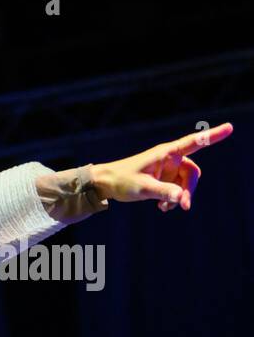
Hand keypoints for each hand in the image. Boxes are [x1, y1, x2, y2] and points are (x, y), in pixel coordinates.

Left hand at [91, 122, 232, 211]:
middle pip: (192, 173)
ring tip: (164, 208)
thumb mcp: (142, 188)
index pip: (194, 142)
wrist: (105, 184)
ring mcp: (168, 169)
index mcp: (166, 153)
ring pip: (185, 184)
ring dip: (179, 197)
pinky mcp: (164, 179)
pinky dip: (173, 199)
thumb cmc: (121, 180)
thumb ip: (163, 192)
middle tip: (183, 207)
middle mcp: (170, 159)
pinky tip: (162, 208)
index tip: (230, 127)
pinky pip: (177, 189)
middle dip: (188, 190)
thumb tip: (181, 199)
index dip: (213, 135)